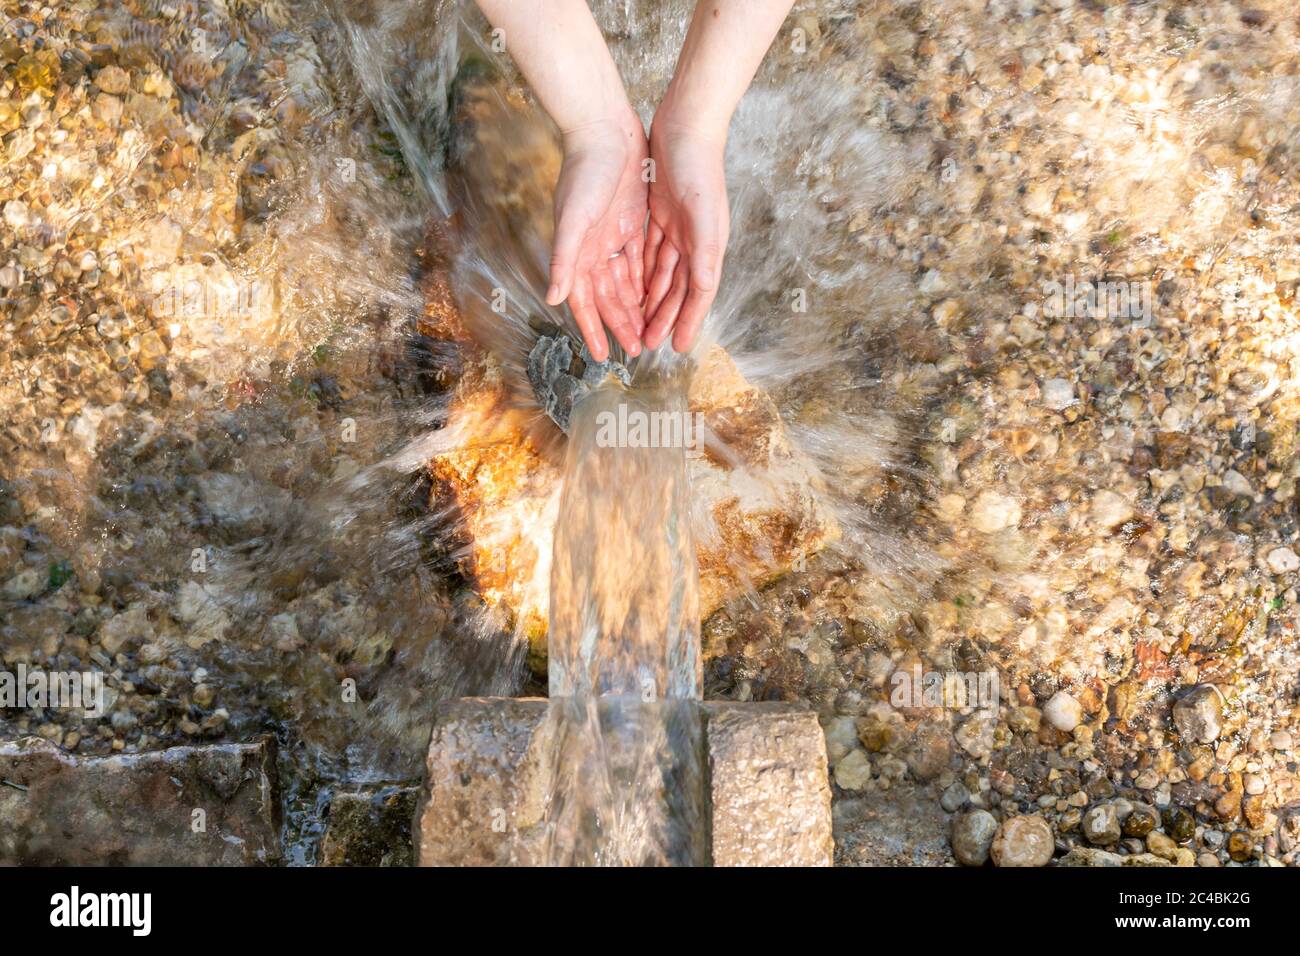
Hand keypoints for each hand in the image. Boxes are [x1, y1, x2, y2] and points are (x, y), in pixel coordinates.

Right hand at [545, 112, 648, 361]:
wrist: (603, 129)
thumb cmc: (583, 172)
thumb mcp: (574, 218)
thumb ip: (563, 259)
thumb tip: (553, 298)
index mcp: (575, 252)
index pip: (584, 302)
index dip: (593, 328)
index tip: (600, 355)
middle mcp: (591, 249)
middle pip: (607, 297)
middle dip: (621, 323)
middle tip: (636, 350)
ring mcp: (610, 236)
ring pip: (624, 282)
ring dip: (635, 306)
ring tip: (649, 330)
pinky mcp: (628, 222)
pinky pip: (638, 260)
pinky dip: (644, 279)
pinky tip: (656, 296)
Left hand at [641, 114, 728, 352]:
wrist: (687, 124)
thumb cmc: (699, 166)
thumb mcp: (703, 210)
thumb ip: (705, 251)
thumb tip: (704, 287)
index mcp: (709, 244)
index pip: (698, 294)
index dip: (687, 321)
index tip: (675, 347)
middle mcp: (697, 242)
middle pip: (679, 290)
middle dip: (665, 317)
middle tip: (648, 344)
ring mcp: (679, 228)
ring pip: (663, 275)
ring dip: (652, 299)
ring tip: (638, 323)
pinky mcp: (662, 215)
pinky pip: (650, 253)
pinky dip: (642, 272)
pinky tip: (631, 288)